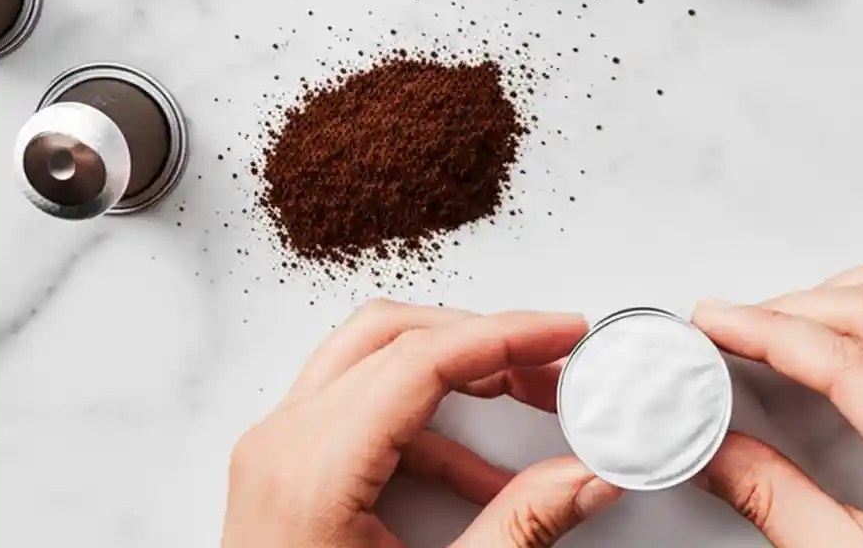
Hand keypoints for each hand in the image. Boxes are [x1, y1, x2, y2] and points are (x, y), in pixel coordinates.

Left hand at [222, 301, 622, 547]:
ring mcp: (278, 451)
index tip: (563, 334)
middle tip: (554, 365)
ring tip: (528, 402)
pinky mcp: (289, 468)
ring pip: (375, 358)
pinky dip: (433, 425)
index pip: (420, 360)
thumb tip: (584, 478)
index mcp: (310, 471)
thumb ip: (519, 530)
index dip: (504, 335)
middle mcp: (282, 444)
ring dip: (458, 370)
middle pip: (395, 338)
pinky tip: (486, 478)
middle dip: (486, 340)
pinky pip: (365, 411)